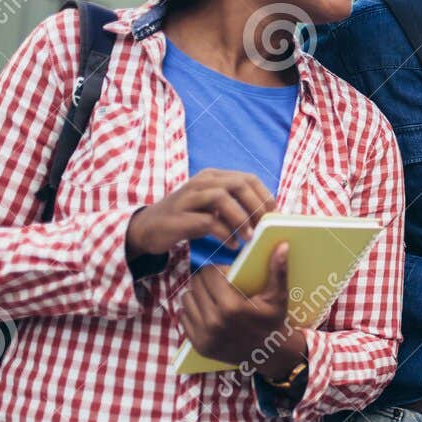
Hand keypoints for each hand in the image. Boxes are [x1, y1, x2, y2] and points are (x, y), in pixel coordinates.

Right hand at [126, 168, 275, 258]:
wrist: (147, 229)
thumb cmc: (187, 219)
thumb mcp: (213, 209)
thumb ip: (235, 207)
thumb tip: (267, 218)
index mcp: (213, 177)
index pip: (248, 178)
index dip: (265, 196)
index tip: (275, 216)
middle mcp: (202, 182)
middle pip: (238, 184)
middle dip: (257, 206)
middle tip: (265, 227)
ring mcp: (188, 197)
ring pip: (222, 197)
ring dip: (241, 218)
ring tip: (250, 237)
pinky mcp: (179, 216)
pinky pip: (208, 221)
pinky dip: (225, 233)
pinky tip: (232, 244)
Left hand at [180, 242, 300, 369]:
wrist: (269, 353)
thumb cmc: (273, 320)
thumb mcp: (278, 296)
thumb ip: (277, 271)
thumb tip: (283, 245)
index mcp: (231, 307)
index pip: (209, 274)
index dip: (217, 270)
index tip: (227, 275)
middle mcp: (214, 321)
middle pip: (196, 285)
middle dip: (206, 281)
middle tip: (219, 285)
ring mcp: (204, 335)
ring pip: (186, 299)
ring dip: (197, 295)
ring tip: (211, 297)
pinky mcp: (198, 344)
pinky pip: (183, 318)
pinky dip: (192, 312)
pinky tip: (207, 312)